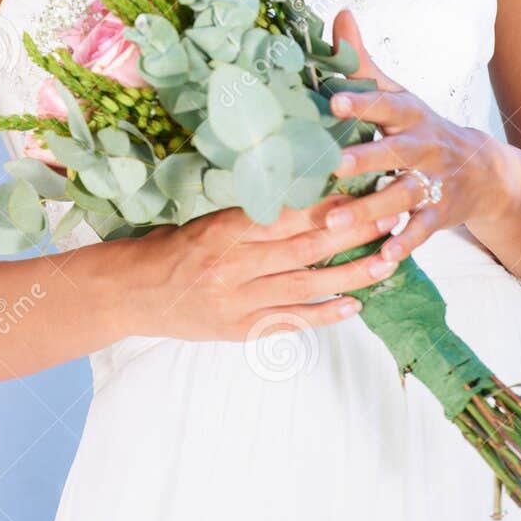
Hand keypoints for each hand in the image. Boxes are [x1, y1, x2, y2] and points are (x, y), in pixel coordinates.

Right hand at [117, 189, 413, 344]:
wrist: (132, 294)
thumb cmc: (172, 248)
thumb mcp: (205, 220)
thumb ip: (250, 215)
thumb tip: (304, 198)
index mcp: (223, 230)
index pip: (283, 213)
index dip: (325, 204)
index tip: (359, 191)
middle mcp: (232, 265)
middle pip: (303, 247)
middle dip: (351, 233)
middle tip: (387, 218)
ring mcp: (238, 301)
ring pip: (304, 284)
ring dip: (350, 274)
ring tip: (386, 262)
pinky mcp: (240, 329)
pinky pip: (289, 320)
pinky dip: (324, 313)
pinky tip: (355, 304)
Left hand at [322, 7, 505, 259]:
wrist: (484, 170)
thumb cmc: (419, 126)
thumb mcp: (397, 93)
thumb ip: (362, 61)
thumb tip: (339, 13)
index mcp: (408, 114)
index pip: (384, 103)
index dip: (361, 101)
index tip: (334, 100)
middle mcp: (423, 146)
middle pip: (393, 152)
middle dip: (364, 159)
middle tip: (331, 165)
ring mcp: (434, 182)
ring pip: (402, 195)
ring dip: (369, 209)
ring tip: (333, 221)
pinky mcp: (441, 214)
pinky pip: (423, 231)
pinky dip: (404, 244)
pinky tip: (382, 258)